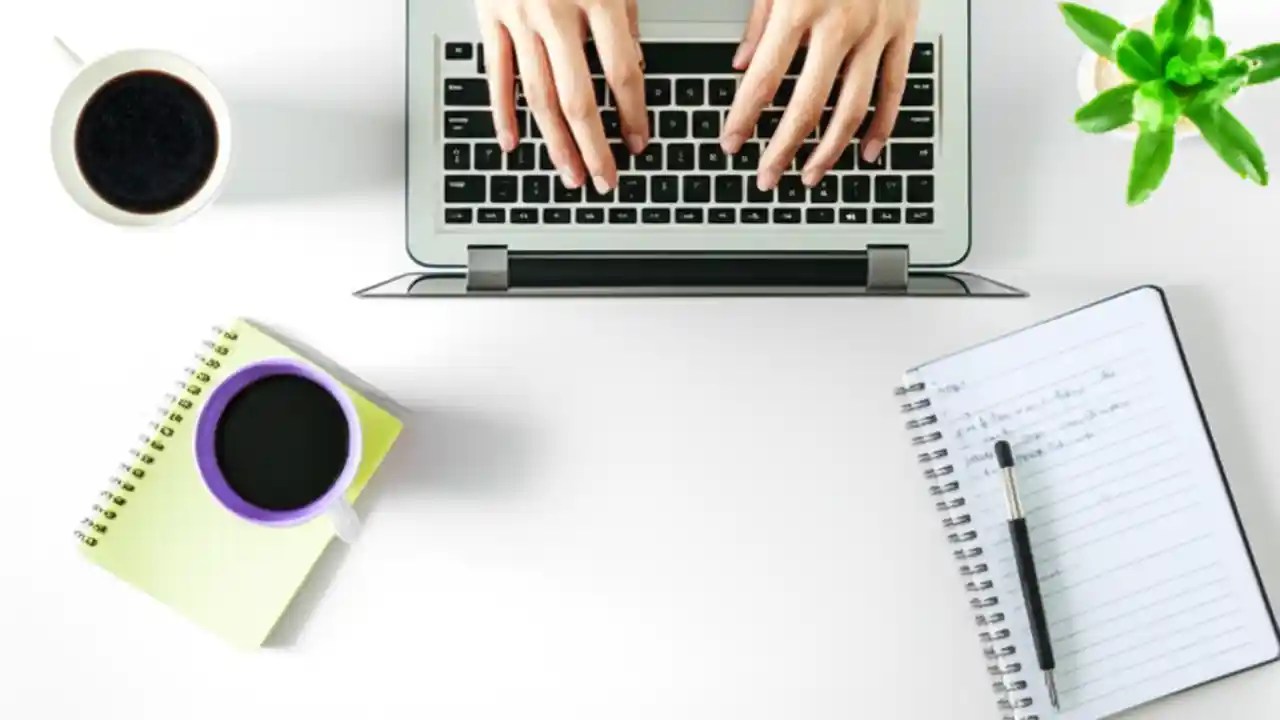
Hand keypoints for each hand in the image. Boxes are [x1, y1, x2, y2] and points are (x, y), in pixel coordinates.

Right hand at [475, 0, 649, 192]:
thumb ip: (624, 15)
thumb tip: (634, 67)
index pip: (621, 73)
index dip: (633, 114)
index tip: (638, 142)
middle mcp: (555, 11)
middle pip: (577, 99)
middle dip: (592, 148)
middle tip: (603, 179)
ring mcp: (518, 16)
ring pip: (537, 95)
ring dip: (555, 143)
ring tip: (569, 173)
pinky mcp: (488, 15)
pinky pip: (496, 74)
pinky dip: (503, 113)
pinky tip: (513, 142)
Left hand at [721, 0, 918, 189]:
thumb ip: (759, 21)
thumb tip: (743, 68)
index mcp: (800, 6)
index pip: (764, 79)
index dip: (744, 117)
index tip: (731, 144)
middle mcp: (841, 23)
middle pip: (808, 105)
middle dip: (783, 148)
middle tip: (766, 175)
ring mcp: (878, 30)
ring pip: (854, 107)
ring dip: (830, 150)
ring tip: (811, 175)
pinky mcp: (905, 30)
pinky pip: (896, 88)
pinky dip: (882, 125)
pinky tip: (867, 152)